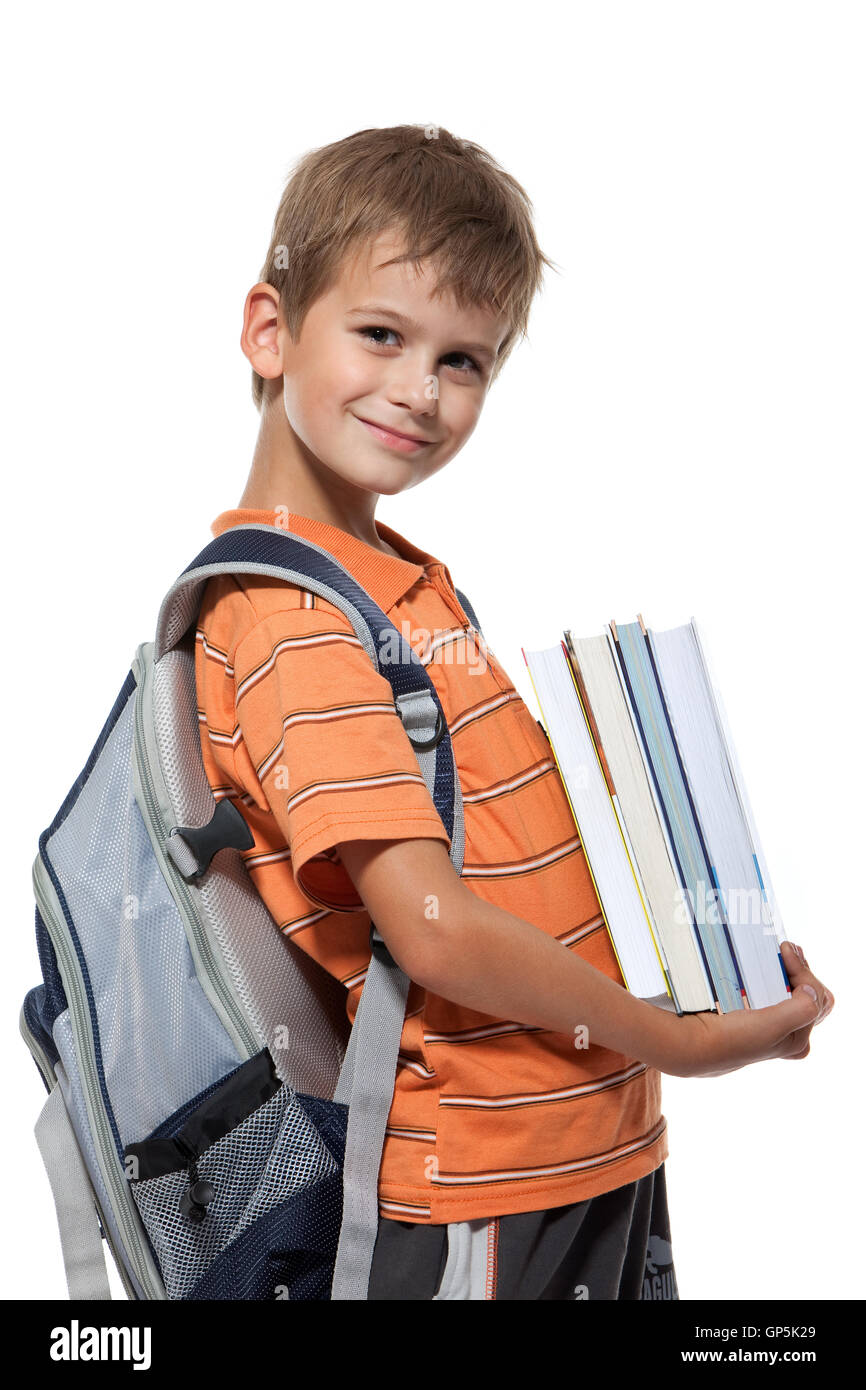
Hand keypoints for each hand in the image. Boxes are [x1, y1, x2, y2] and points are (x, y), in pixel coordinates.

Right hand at [664, 940, 833, 1077]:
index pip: (817, 997)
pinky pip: (773, 991)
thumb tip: (811, 989)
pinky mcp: (752, 1015)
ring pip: (793, 991)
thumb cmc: (731, 1039)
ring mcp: (770, 1024)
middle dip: (800, 968)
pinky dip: (773, 975)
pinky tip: (764, 965)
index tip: (784, 949)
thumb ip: (801, 1009)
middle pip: (809, 994)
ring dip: (789, 970)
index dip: (803, 970)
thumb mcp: (772, 1026)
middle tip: (785, 947)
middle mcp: (788, 1035)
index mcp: (798, 1040)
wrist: (693, 1044)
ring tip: (780, 951)